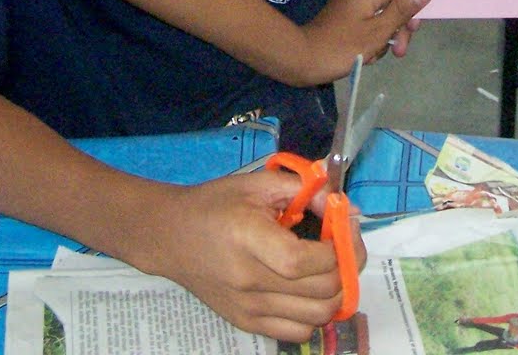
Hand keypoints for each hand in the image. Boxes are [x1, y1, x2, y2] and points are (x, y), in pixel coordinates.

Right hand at [137, 170, 356, 341]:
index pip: (303, 262)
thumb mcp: (257, 184)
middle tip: (346, 246)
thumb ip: (302, 189)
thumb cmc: (215, 205)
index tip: (345, 228)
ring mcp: (247, 308)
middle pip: (319, 293)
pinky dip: (314, 314)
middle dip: (347, 268)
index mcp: (247, 239)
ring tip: (331, 268)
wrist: (170, 237)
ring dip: (336, 293)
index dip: (337, 249)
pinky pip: (298, 333)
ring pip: (316, 317)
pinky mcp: (246, 323)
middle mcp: (248, 280)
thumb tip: (342, 206)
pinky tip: (309, 290)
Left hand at [296, 0, 431, 85]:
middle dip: (397, 29)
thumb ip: (401, 11)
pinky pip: (365, 27)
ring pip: (379, 19)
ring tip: (373, 58)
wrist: (301, 60)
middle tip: (398, 52)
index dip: (412, 5)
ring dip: (383, 39)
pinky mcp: (341, 22)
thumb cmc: (341, 47)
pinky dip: (369, 41)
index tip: (415, 26)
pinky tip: (364, 57)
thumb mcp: (377, 32)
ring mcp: (347, 8)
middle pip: (390, 5)